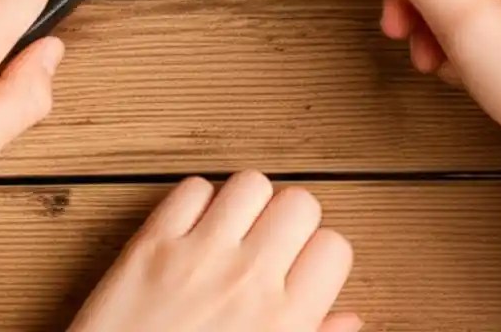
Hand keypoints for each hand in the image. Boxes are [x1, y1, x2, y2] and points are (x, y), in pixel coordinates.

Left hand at [70, 172, 360, 331]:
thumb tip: (349, 320)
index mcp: (286, 321)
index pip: (334, 246)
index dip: (319, 255)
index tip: (301, 266)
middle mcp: (249, 280)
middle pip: (300, 203)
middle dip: (289, 221)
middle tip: (270, 244)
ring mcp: (198, 256)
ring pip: (251, 183)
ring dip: (248, 203)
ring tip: (233, 230)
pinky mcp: (151, 245)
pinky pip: (192, 188)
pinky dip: (196, 201)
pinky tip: (193, 229)